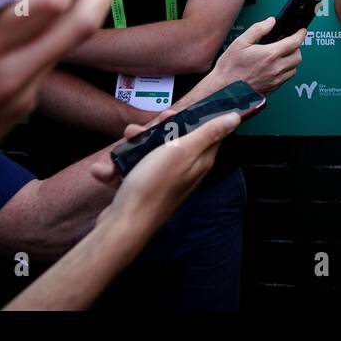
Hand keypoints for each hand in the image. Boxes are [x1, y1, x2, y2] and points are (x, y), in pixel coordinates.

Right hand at [91, 112, 238, 232]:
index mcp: (200, 160)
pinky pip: (132, 170)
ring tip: (122, 148)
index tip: (170, 115)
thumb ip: (209, 133)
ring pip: (148, 152)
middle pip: (173, 139)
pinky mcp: (143, 188)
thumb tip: (235, 118)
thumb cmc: (153, 188)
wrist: (123, 225)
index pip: (205, 132)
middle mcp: (184, 170)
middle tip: (139, 132)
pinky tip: (105, 171)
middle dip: (152, 131)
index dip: (189, 119)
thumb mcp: (183, 151)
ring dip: (131, 147)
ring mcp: (162, 180)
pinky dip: (118, 168)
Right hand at [210, 16, 303, 94]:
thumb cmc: (230, 67)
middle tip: (288, 43)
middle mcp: (276, 68)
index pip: (294, 42)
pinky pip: (287, 78)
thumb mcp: (240, 42)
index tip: (301, 31)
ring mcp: (275, 80)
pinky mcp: (273, 88)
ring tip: (281, 55)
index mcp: (270, 54)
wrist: (224, 89)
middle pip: (298, 56)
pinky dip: (286, 71)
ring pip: (294, 68)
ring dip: (291, 60)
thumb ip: (258, 29)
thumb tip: (271, 22)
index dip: (300, 34)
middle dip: (296, 48)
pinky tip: (275, 67)